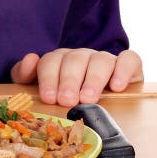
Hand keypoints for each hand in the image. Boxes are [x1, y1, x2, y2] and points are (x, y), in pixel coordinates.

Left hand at [10, 48, 142, 105]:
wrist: (107, 100)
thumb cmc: (69, 96)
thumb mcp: (44, 88)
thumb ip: (27, 75)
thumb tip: (30, 59)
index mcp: (60, 59)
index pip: (51, 61)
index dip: (49, 78)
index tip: (49, 98)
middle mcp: (82, 56)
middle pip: (74, 60)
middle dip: (69, 80)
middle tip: (67, 100)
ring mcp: (105, 59)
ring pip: (100, 60)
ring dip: (93, 79)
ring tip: (88, 98)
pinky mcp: (129, 66)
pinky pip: (129, 60)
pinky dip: (123, 70)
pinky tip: (118, 86)